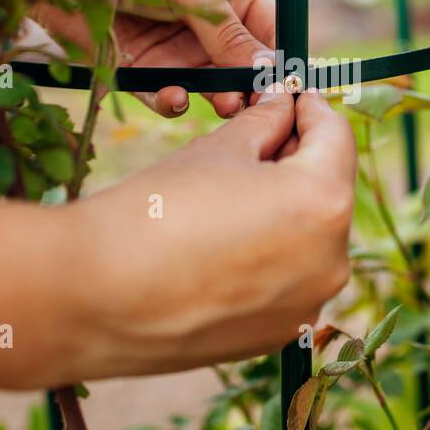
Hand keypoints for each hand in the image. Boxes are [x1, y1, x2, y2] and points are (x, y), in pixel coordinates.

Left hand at [35, 0, 274, 119]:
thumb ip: (226, 30)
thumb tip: (267, 68)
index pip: (268, 32)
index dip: (276, 59)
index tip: (283, 85)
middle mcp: (207, 23)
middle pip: (241, 68)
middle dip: (248, 87)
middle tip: (248, 103)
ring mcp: (174, 47)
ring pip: (207, 88)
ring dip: (215, 98)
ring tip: (222, 104)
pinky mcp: (140, 69)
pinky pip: (164, 96)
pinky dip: (172, 102)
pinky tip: (175, 97)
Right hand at [49, 89, 355, 381]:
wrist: (93, 297)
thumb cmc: (154, 210)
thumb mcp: (216, 150)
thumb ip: (264, 124)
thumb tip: (283, 103)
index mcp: (323, 204)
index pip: (335, 137)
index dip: (311, 107)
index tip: (290, 94)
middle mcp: (331, 260)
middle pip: (328, 189)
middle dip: (297, 158)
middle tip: (258, 134)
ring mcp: (308, 304)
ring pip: (310, 237)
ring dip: (285, 207)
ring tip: (230, 192)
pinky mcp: (280, 334)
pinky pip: (289, 278)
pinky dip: (269, 253)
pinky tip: (221, 242)